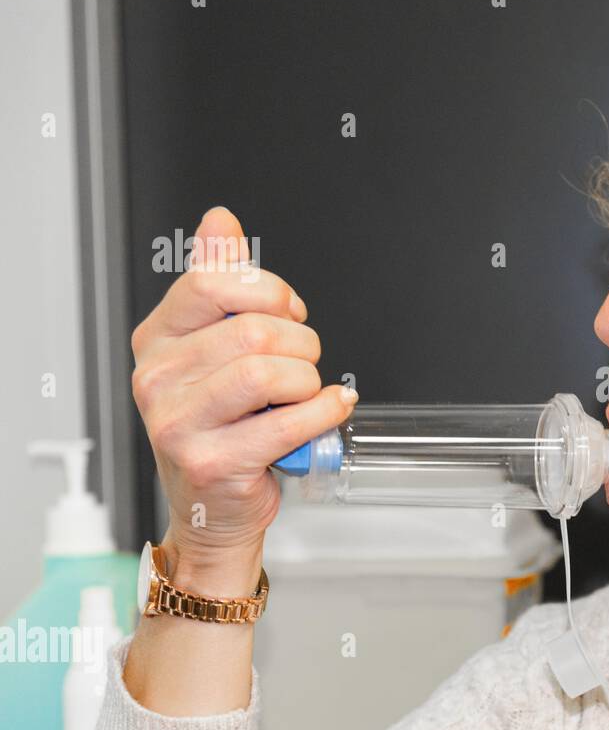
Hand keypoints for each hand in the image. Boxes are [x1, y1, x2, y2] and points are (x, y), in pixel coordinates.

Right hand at [131, 206, 356, 577]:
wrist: (214, 509)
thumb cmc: (222, 427)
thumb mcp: (215, 349)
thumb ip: (219, 282)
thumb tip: (220, 221)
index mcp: (157, 340)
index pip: (212, 283)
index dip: (269, 291)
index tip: (290, 312)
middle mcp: (157, 379)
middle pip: (253, 330)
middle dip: (301, 343)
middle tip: (304, 364)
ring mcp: (178, 424)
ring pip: (269, 372)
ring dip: (308, 381)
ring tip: (306, 394)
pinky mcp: (211, 462)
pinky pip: (286, 422)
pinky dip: (324, 412)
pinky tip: (330, 408)